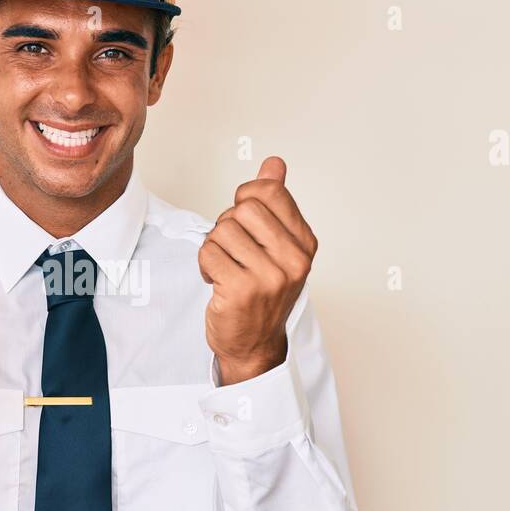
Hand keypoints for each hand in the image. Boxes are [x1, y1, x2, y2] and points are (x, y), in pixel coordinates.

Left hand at [198, 157, 318, 384]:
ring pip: (221, 230)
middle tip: (234, 252)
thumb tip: (274, 164)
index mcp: (305, 244)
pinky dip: (204, 266)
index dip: (245, 200)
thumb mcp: (277, 247)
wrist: (254, 346)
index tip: (245, 222)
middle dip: (228, 227)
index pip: (269, 191)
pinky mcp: (242, 291)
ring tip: (226, 269)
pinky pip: (208, 253)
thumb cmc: (263, 295)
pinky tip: (217, 281)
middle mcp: (293, 260)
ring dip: (214, 249)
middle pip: (242, 209)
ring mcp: (270, 277)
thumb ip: (275, 203)